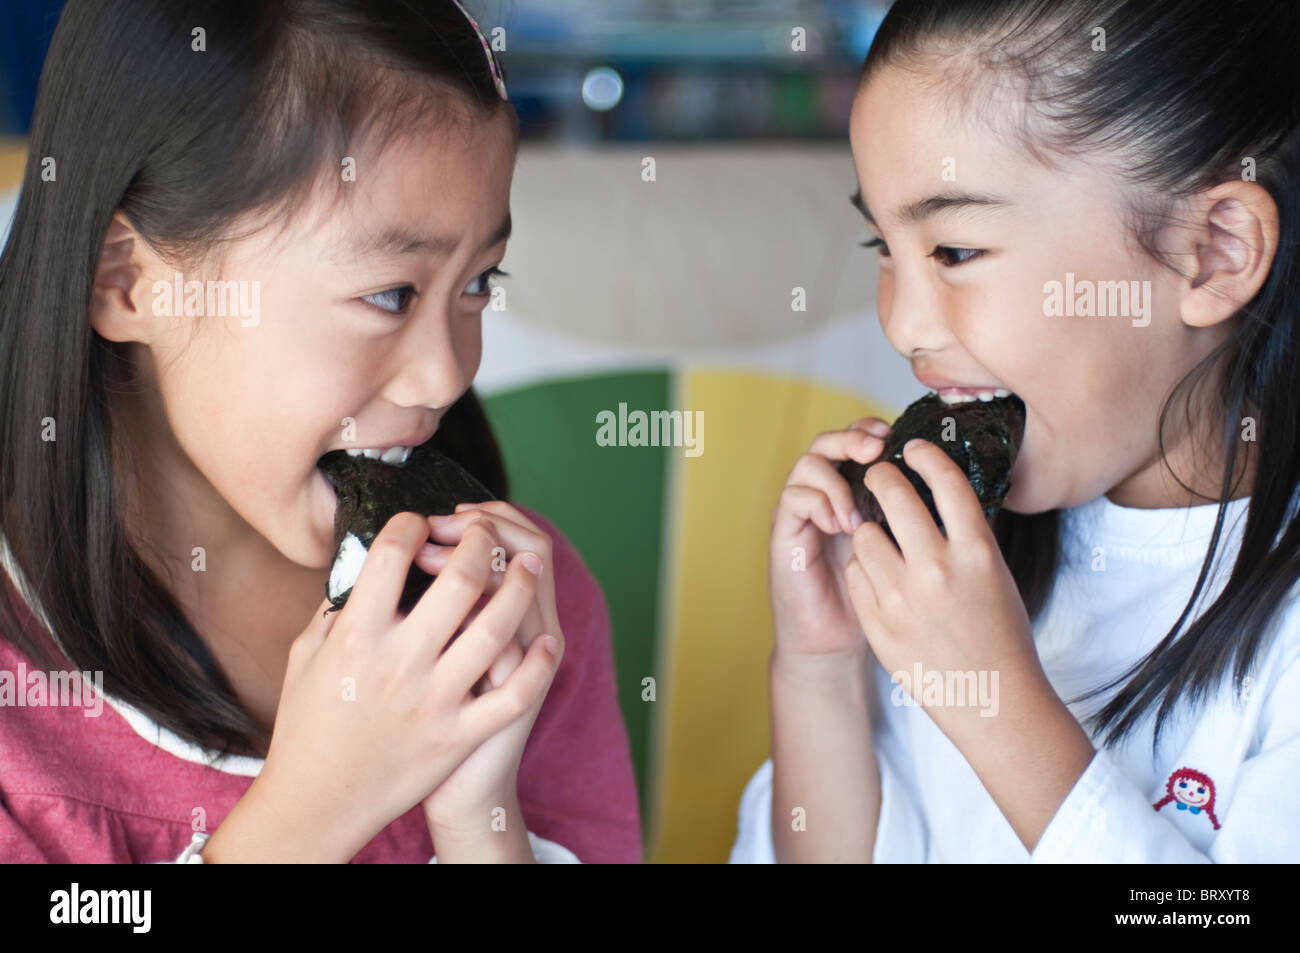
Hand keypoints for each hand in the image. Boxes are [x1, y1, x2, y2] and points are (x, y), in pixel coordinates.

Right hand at [253, 513, 558, 860]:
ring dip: (521, 586)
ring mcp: (434, 702)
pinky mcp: (458, 737)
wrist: (315, 805)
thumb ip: (337, 607)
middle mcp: (398, 664)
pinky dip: (538, 664)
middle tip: (484, 533)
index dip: (411, 525)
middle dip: (480, 542)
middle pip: (460, 579)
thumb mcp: (305, 656)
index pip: (391, 555)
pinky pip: (514, 695)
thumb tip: (370, 561)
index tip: (420, 525)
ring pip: (498, 628)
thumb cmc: (308, 725)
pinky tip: (545, 640)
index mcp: (354, 638)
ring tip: (529, 564)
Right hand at [769, 417, 891, 656]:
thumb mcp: (906, 551)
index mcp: (854, 492)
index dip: (873, 430)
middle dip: (853, 438)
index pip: (858, 441)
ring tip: (857, 510)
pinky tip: (839, 526)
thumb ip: (915, 516)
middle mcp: (824, 495)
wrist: (836, 642)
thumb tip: (950, 484)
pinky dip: (817, 503)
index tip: (900, 437)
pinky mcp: (784, 533)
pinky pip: (793, 498)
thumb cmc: (877, 600)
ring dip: (836, 478)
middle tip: (876, 450)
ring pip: (808, 463)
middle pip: (829, 441)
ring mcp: (802, 512)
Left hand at [842, 438, 1045, 740]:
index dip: (927, 456)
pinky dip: (863, 568)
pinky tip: (879, 577)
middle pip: (892, 494)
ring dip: (870, 530)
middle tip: (876, 475)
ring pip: (864, 534)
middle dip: (880, 477)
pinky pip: (855, 573)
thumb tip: (933, 496)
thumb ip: (964, 537)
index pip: (946, 481)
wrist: (992, 701)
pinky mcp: (877, 622)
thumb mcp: (994, 574)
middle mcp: (937, 569)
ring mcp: (902, 597)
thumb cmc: (1000, 635)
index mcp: (977, 553)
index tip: (914, 447)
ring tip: (882, 540)